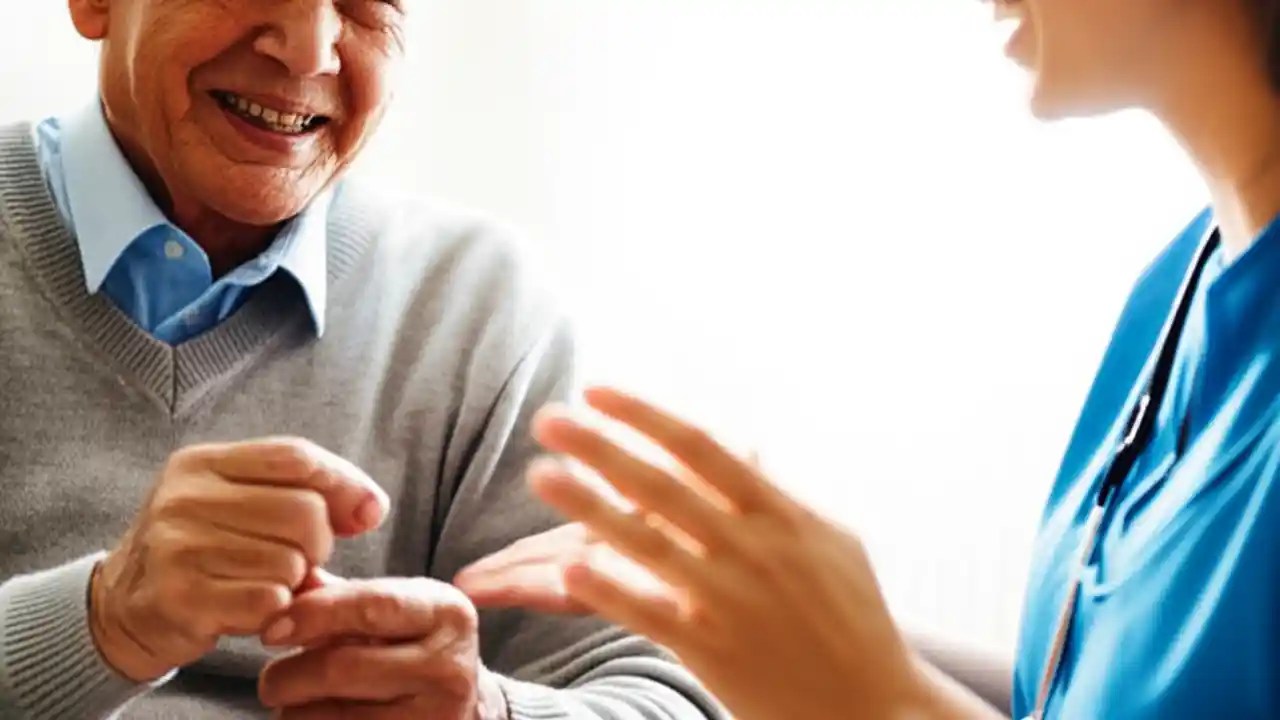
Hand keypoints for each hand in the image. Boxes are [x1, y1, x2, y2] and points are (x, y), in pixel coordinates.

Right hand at [90, 438, 389, 681]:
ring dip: (295, 581)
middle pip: (304, 511)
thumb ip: (306, 492)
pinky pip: (269, 600)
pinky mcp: (181, 597)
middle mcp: (185, 498)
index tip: (369, 512)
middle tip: (299, 560)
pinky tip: (252, 608)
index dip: (344, 483)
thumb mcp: (240, 504)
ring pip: (291, 561)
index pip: (296, 456)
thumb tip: (372, 508)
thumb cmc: (201, 550)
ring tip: (266, 583)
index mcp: (202, 463)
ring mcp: (178, 547)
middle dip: (319, 543)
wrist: (121, 607)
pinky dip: (275, 609)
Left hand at [258, 574, 506, 719]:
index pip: (371, 606)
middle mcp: (450, 665)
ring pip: (333, 716)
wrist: (464, 707)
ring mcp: (437, 716)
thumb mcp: (395, 611)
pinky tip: (316, 719)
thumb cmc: (415, 648)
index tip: (271, 630)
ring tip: (295, 703)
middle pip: (342, 668)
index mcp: (447, 613)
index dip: (313, 614)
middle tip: (270, 681)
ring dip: (295, 712)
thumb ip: (340, 595)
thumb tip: (287, 582)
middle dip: (288, 675)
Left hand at [460, 387, 930, 719]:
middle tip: (547, 420)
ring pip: (644, 542)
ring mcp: (731, 599)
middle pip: (660, 484)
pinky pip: (648, 612)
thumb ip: (779, 496)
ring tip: (541, 474)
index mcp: (782, 512)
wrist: (876, 706)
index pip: (701, 447)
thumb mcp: (830, 540)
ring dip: (586, 504)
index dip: (643, 415)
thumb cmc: (854, 616)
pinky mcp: (713, 650)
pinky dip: (607, 588)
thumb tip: (740, 451)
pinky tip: (567, 567)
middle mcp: (753, 548)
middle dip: (599, 447)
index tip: (597, 391)